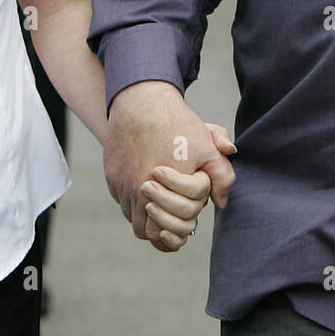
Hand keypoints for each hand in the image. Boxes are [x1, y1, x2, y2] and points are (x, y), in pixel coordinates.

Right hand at [104, 81, 234, 244]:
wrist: (142, 102)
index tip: (188, 220)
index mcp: (165, 191)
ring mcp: (122, 186)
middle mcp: (138, 192)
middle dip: (163, 228)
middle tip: (175, 218)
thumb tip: (221, 202)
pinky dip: (133, 201)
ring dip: (147, 217)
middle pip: (147, 232)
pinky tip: (148, 187)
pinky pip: (121, 200)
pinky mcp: (112, 177)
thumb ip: (222, 176)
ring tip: (163, 205)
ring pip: (132, 218)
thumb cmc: (178, 125)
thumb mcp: (208, 147)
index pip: (168, 233)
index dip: (181, 231)